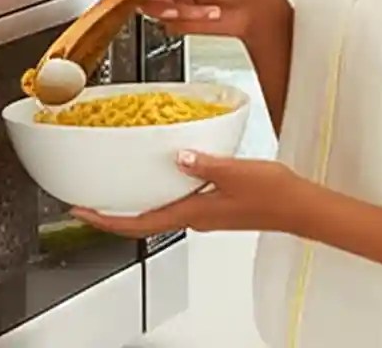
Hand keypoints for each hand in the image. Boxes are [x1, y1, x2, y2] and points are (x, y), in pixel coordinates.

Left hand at [70, 150, 310, 237]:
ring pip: (157, 213)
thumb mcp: (234, 172)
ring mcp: (203, 214)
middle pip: (141, 222)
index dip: (106, 220)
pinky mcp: (214, 207)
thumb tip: (178, 157)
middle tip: (88, 202)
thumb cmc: (272, 195)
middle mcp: (194, 218)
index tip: (82, 212)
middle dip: (112, 215)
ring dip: (133, 205)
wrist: (300, 207)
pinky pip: (175, 204)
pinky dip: (158, 194)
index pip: (137, 224)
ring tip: (115, 189)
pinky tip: (161, 176)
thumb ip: (203, 164)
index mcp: (192, 213)